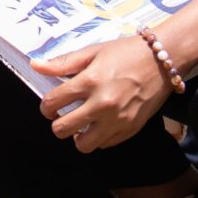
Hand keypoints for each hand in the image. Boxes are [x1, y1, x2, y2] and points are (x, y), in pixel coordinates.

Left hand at [32, 36, 170, 152]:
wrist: (162, 60)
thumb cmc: (126, 52)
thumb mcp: (93, 52)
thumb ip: (63, 63)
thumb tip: (35, 65)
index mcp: (89, 82)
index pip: (52, 103)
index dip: (45, 106)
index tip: (50, 105)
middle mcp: (101, 105)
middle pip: (62, 129)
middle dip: (58, 123)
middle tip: (63, 116)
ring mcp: (117, 120)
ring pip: (84, 145)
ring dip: (78, 136)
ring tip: (81, 124)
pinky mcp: (130, 129)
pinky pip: (105, 144)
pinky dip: (99, 137)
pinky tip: (101, 123)